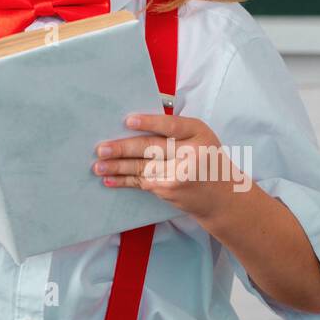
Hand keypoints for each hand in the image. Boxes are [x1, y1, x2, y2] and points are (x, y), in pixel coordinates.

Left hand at [92, 112, 246, 222]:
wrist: (222, 197)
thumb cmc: (206, 159)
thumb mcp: (199, 137)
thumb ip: (174, 128)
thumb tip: (131, 124)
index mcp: (198, 133)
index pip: (172, 126)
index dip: (149, 123)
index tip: (128, 121)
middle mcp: (191, 154)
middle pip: (152, 149)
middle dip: (124, 149)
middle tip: (102, 149)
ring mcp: (180, 175)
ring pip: (143, 168)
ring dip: (117, 167)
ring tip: (98, 166)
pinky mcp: (170, 191)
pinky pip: (142, 182)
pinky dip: (124, 181)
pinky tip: (108, 179)